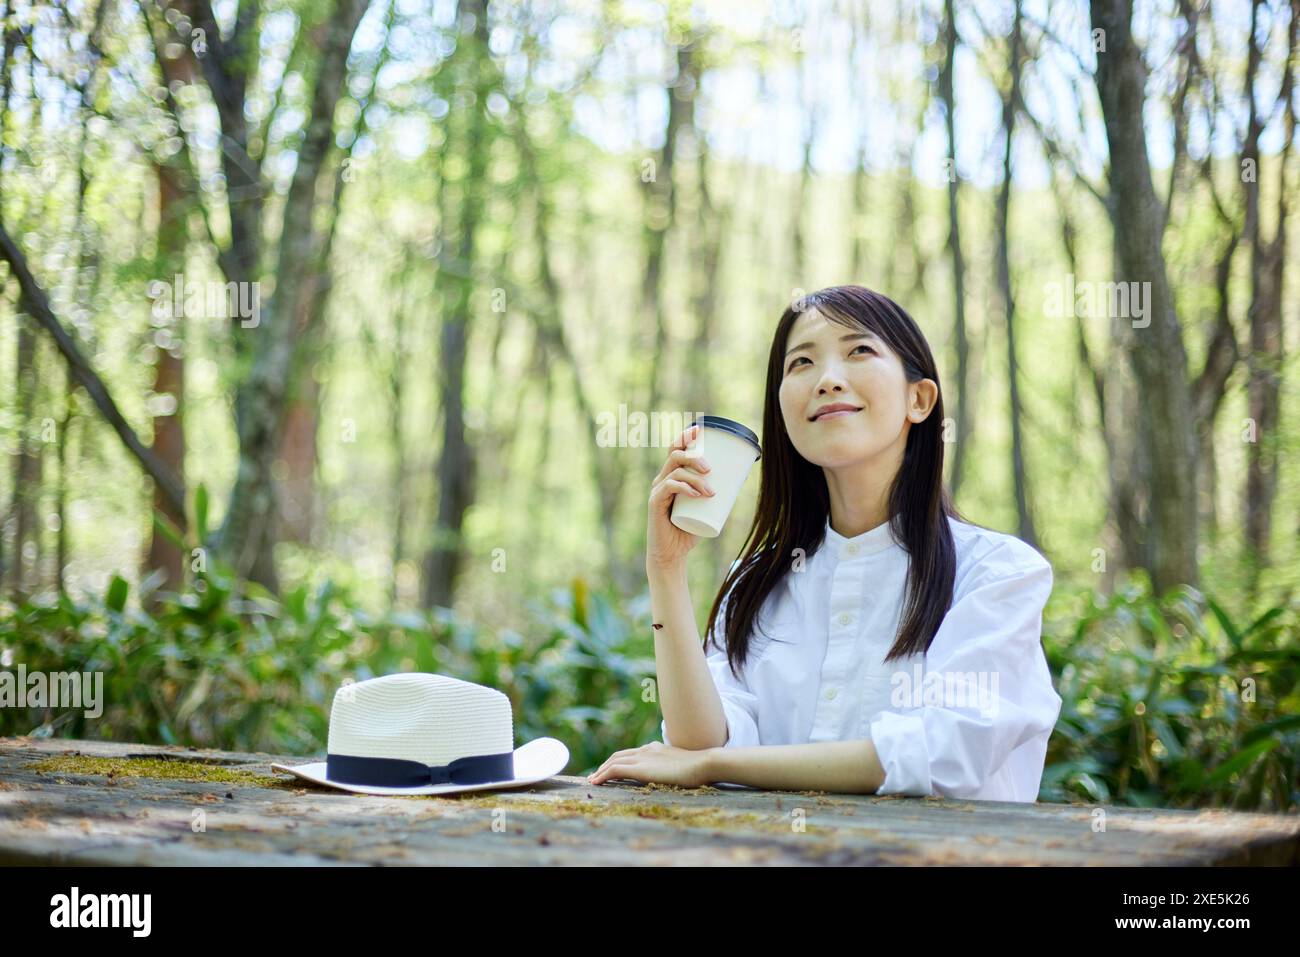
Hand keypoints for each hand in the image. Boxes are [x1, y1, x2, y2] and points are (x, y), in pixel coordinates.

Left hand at [587, 741, 713, 787]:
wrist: (703, 763)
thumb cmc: (698, 768)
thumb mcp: (681, 765)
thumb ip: (672, 766)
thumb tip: (672, 773)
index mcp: (655, 748)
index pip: (630, 753)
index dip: (618, 761)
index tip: (609, 770)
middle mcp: (646, 750)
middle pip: (618, 756)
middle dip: (604, 765)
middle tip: (595, 776)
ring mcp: (643, 757)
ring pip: (613, 762)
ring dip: (600, 771)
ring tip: (592, 781)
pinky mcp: (641, 768)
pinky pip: (615, 770)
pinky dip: (603, 775)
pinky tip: (595, 783)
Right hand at [646, 424, 715, 570]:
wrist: (672, 554)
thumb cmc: (689, 531)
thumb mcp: (706, 509)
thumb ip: (718, 495)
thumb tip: (741, 481)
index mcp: (672, 476)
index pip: (675, 449)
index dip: (685, 437)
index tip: (700, 430)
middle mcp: (662, 479)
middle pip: (675, 455)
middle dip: (694, 456)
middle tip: (710, 469)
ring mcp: (657, 490)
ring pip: (675, 470)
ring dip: (695, 478)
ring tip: (710, 491)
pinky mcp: (654, 503)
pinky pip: (668, 487)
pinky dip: (683, 487)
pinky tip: (695, 493)